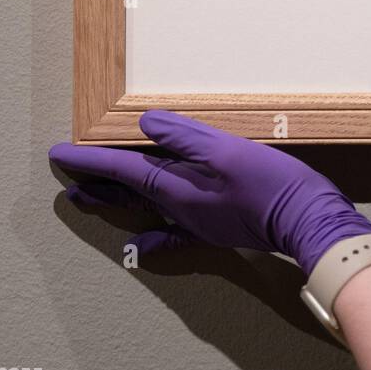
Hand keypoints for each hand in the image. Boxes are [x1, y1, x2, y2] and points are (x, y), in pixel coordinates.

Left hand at [49, 110, 370, 274]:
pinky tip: (143, 244)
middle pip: (129, 191)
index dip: (92, 160)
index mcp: (181, 188)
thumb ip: (186, 137)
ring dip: (116, 200)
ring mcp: (198, 219)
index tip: (62, 154)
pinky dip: (154, 235)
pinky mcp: (216, 226)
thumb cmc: (273, 185)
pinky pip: (174, 233)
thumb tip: (145, 125)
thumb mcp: (228, 152)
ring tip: (91, 197)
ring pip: (146, 206)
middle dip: (97, 181)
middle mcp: (182, 207)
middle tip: (69, 173)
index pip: (125, 171)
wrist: (308, 220)